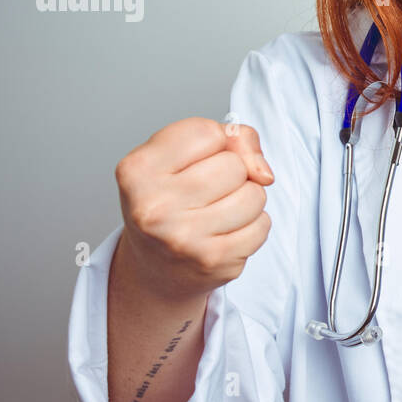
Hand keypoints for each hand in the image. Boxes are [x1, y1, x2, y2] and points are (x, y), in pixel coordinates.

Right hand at [114, 117, 275, 301]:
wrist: (155, 269)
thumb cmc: (170, 203)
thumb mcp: (180, 157)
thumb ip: (231, 140)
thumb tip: (263, 172)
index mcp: (138, 170)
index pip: (207, 132)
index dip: (214, 143)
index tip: (196, 161)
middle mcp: (155, 206)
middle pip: (234, 165)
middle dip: (233, 174)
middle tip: (207, 192)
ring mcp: (184, 237)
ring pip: (254, 195)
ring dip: (247, 200)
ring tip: (219, 212)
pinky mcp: (214, 261)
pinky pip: (262, 226)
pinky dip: (253, 226)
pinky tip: (227, 232)